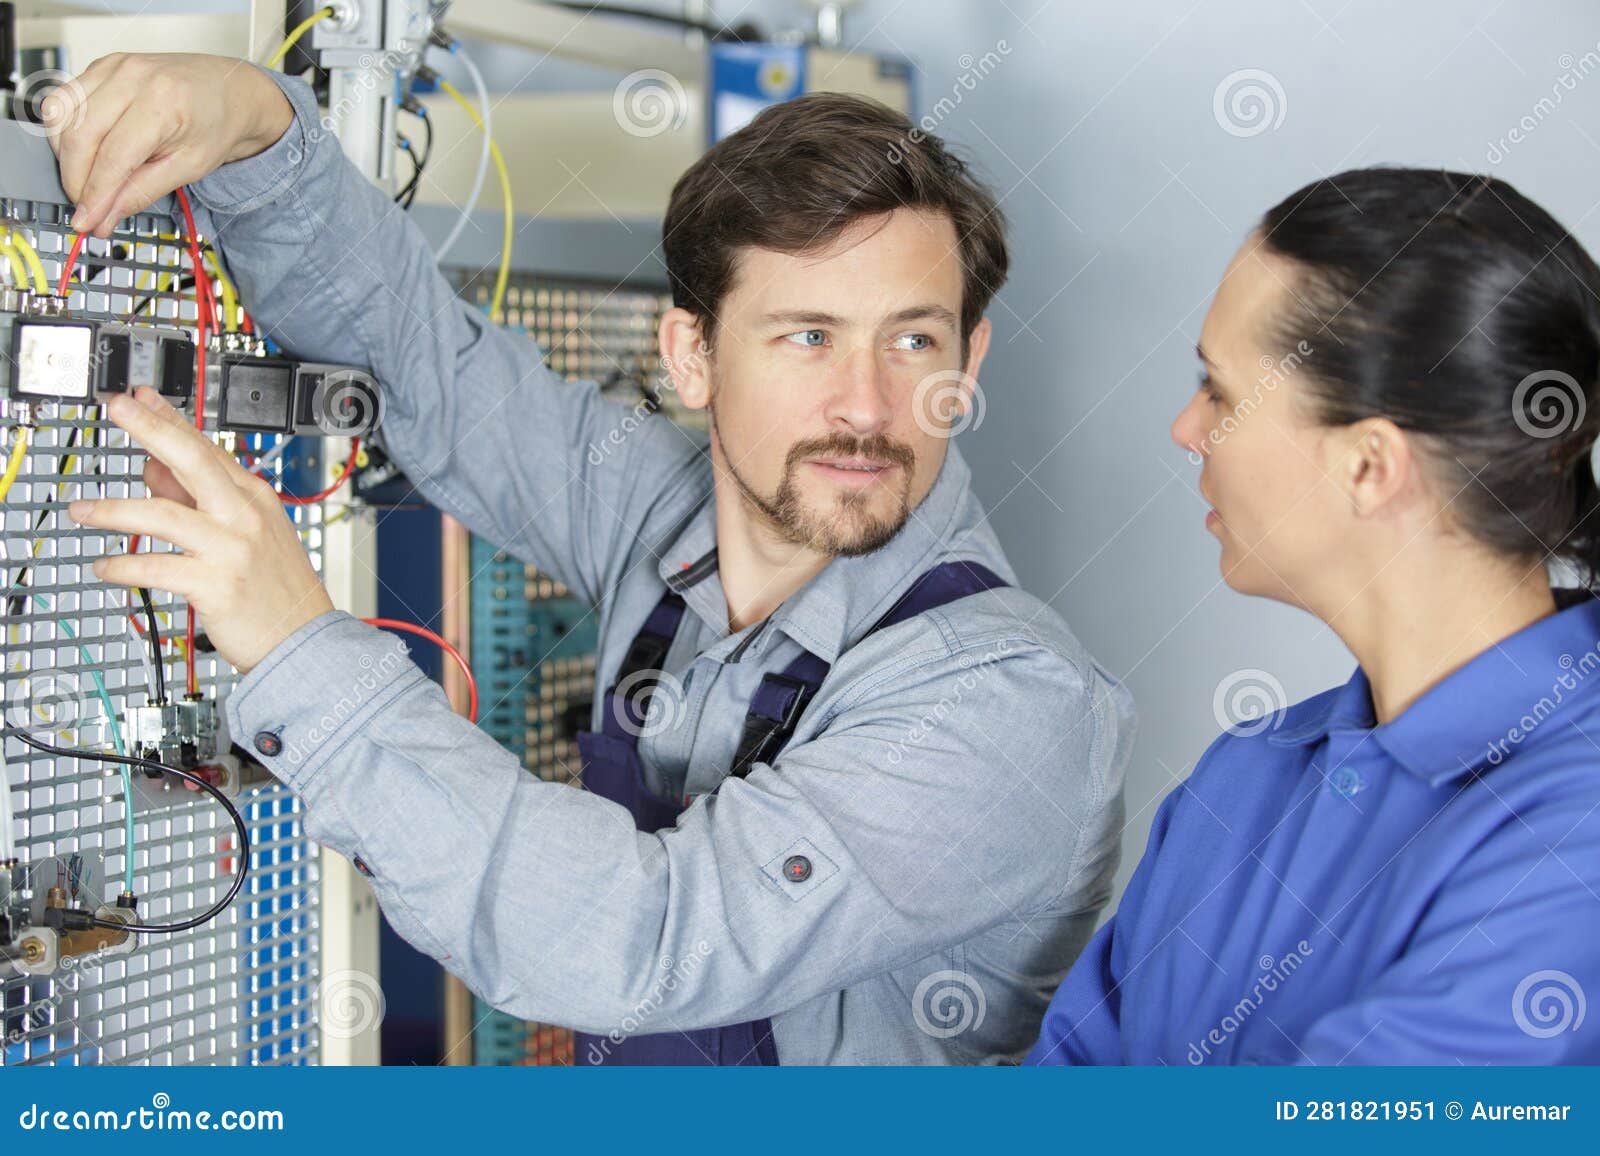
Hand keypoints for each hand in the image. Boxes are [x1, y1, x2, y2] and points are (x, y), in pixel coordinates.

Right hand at [46, 53, 294, 238]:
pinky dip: (64, 131)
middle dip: (76, 179)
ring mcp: (114, 67)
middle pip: (81, 136)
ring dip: (64, 156)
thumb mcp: (190, 167)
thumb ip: (143, 192)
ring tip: (85, 181)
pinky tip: (82, 152)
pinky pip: (63, 100)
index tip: (87, 221)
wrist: (228, 89)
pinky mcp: (101, 66)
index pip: (114, 156)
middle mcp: (133, 78)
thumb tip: (104, 217)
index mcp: (164, 104)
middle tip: (85, 208)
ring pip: (61, 115)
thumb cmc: (216, 124)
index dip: (95, 194)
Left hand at [68, 388, 334, 674]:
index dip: (170, 418)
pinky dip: (125, 566)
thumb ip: (197, 500)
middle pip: (193, 460)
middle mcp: (243, 516)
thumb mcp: (243, 533)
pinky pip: (159, 568)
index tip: (139, 397)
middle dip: (151, 429)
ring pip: (164, 515)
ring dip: (114, 510)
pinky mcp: (216, 584)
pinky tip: (105, 566)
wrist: (304, 636)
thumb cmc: (275, 586)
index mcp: (252, 497)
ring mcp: (231, 548)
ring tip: (81, 510)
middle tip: (116, 408)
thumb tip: (153, 471)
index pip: (206, 447)